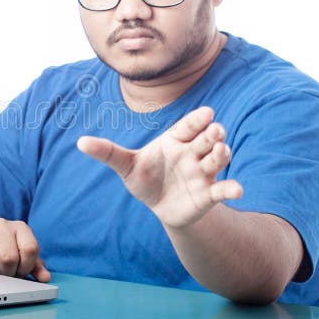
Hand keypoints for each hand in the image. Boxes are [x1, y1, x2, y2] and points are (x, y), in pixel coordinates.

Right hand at [0, 218, 51, 281]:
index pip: (30, 249)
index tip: (19, 271)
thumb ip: (35, 267)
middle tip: (3, 273)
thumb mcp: (20, 256)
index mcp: (20, 227)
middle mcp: (2, 224)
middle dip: (7, 273)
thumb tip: (45, 278)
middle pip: (9, 258)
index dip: (25, 267)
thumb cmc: (0, 250)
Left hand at [77, 106, 242, 228]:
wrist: (159, 206)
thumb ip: (107, 152)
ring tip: (222, 151)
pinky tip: (238, 190)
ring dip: (222, 154)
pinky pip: (222, 189)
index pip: (188, 126)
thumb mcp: (126, 166)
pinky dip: (232, 188)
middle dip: (212, 134)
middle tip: (215, 130)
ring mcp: (202, 172)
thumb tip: (79, 142)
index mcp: (174, 140)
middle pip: (206, 139)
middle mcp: (192, 153)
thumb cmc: (145, 179)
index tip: (207, 112)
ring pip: (217, 159)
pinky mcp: (208, 194)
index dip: (197, 120)